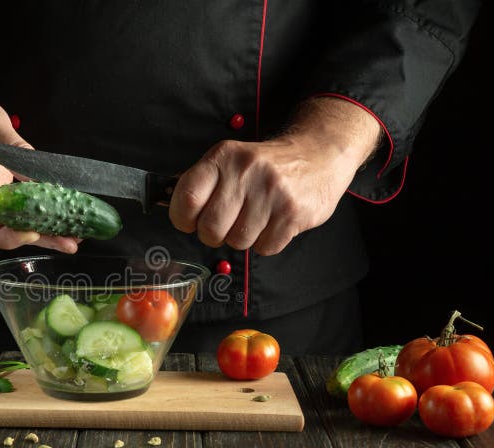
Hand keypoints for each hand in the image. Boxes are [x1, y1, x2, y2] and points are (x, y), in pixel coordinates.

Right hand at [0, 83, 78, 252]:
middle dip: (33, 238)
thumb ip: (13, 151)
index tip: (30, 233)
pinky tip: (63, 224)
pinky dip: (38, 219)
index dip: (2, 235)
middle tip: (65, 243)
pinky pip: (16, 214)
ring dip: (41, 233)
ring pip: (10, 226)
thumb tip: (39, 177)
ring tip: (71, 239)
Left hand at [168, 97, 381, 254]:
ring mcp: (272, 194)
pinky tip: (272, 223)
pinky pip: (264, 248)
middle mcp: (246, 173)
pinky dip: (265, 242)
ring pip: (237, 242)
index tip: (190, 221)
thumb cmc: (263, 165)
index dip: (183, 218)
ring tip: (253, 219)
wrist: (319, 154)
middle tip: (223, 225)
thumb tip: (175, 211)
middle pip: (210, 229)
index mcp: (223, 157)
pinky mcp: (293, 214)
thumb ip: (202, 183)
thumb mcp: (229, 160)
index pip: (187, 198)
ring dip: (241, 238)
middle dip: (213, 234)